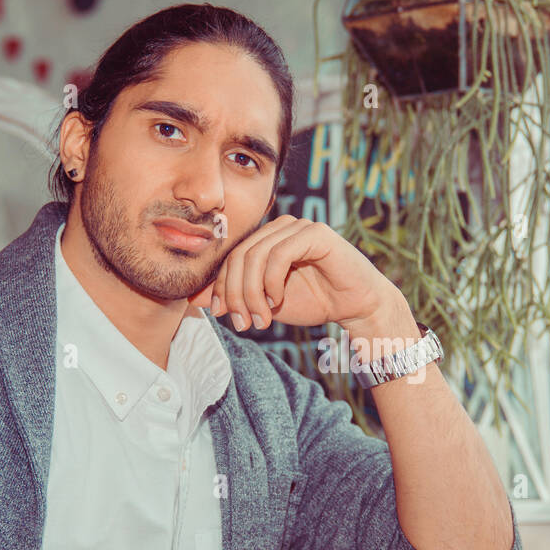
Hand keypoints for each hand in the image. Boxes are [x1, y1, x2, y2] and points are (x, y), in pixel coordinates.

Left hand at [190, 215, 400, 332]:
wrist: (356, 306)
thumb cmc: (315, 301)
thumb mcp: (264, 303)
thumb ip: (234, 296)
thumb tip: (193, 298)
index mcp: (266, 240)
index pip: (230, 258)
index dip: (221, 287)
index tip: (223, 316)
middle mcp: (279, 228)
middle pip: (238, 256)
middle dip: (236, 294)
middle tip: (243, 322)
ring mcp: (297, 227)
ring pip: (255, 256)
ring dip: (253, 293)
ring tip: (261, 318)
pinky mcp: (315, 233)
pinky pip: (279, 254)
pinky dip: (272, 282)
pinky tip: (278, 300)